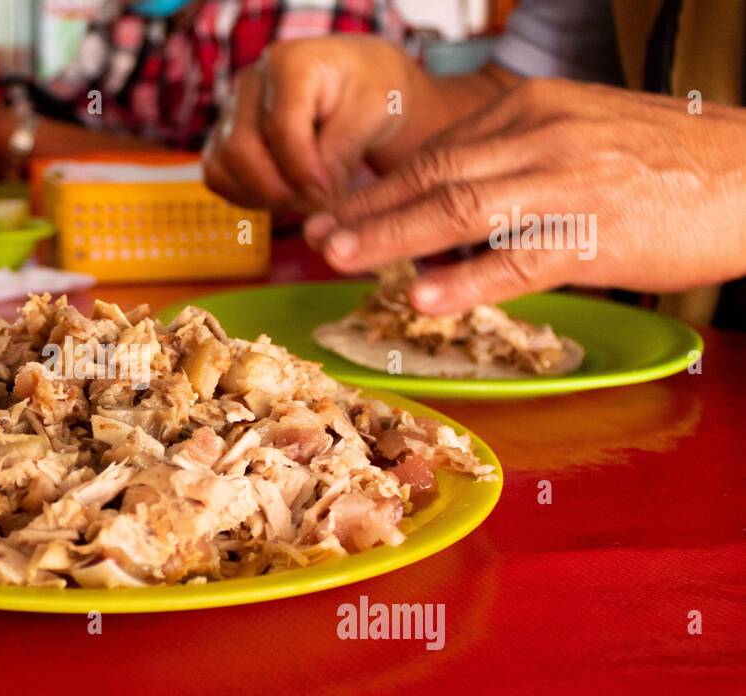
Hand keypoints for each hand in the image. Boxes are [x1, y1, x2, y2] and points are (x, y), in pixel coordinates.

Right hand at [203, 36, 415, 211]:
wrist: (358, 86)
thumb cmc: (369, 92)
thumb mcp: (374, 113)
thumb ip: (342, 150)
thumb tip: (313, 192)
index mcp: (289, 63)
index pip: (280, 127)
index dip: (302, 170)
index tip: (327, 193)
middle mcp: (251, 82)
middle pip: (239, 148)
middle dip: (277, 188)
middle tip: (315, 202)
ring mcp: (232, 110)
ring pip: (222, 166)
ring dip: (260, 195)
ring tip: (303, 197)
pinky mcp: (224, 136)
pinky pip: (218, 176)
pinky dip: (246, 195)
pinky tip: (283, 194)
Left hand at [311, 78, 745, 313]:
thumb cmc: (666, 164)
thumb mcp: (581, 138)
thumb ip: (513, 168)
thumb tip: (447, 225)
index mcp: (533, 110)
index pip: (437, 149)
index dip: (378, 188)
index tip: (333, 213)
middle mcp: (542, 137)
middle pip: (434, 174)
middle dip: (368, 211)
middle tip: (316, 240)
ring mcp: (569, 183)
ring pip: (461, 210)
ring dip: (392, 238)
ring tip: (341, 261)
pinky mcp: (599, 232)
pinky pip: (519, 260)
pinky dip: (467, 281)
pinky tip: (423, 298)